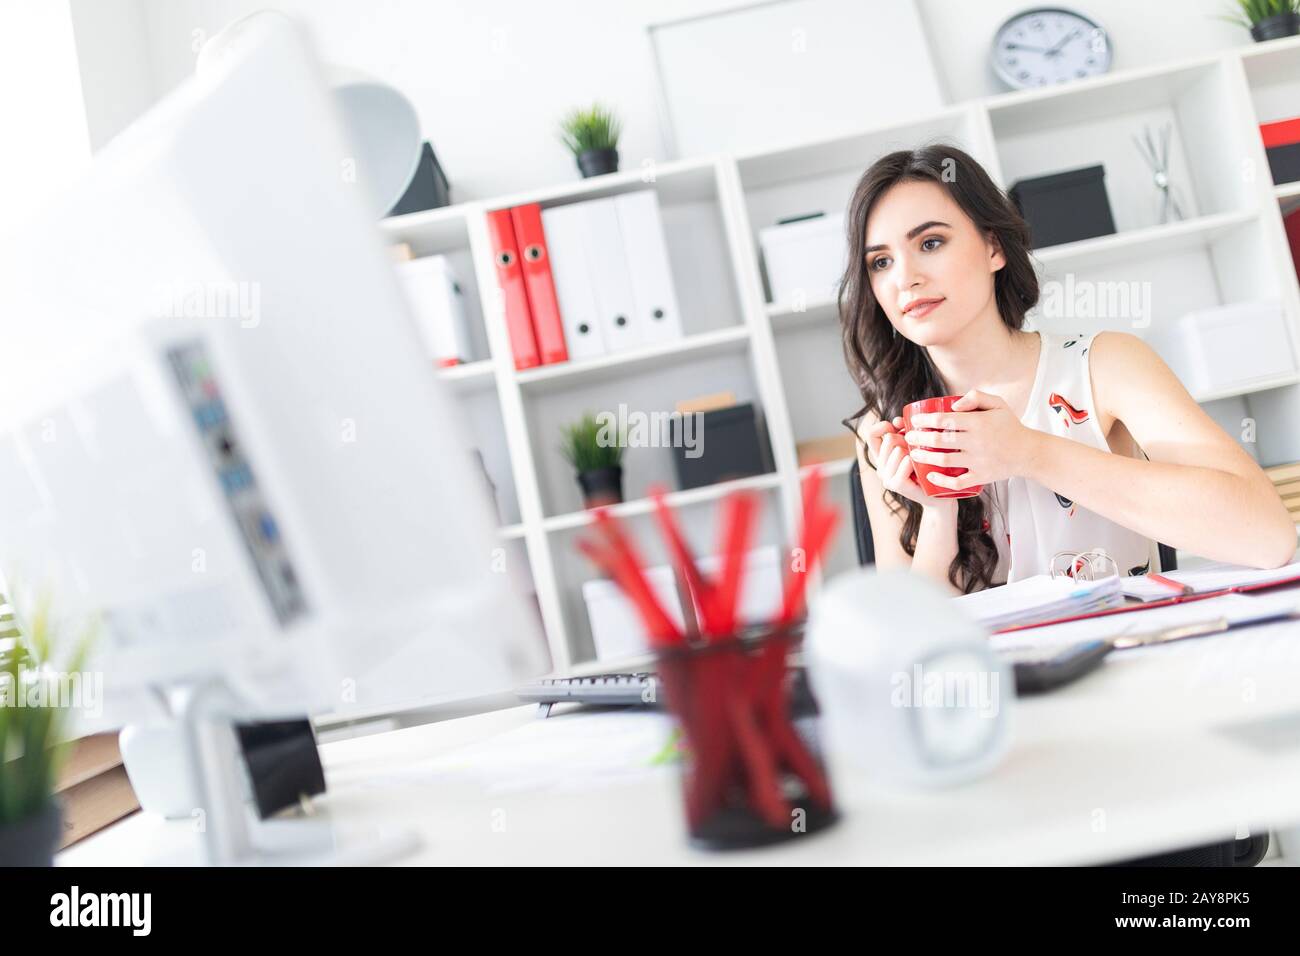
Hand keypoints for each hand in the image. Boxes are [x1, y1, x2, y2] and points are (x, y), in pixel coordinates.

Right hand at [864, 416, 957, 509]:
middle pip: (889, 439)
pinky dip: (915, 461)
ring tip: (921, 463)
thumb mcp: (916, 448)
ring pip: (898, 450)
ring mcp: (886, 478)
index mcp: (882, 458)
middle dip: (907, 440)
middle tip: (917, 452)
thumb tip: (897, 421)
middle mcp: (880, 468)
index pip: (871, 434)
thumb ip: (904, 433)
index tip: (898, 426)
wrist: (940, 498)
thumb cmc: (930, 470)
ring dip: (913, 452)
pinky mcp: (896, 485)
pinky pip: (905, 462)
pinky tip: (921, 469)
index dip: (883, 426)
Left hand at [903, 389, 1039, 492]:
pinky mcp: (981, 477)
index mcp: (978, 423)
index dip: (926, 420)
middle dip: (920, 438)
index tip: (914, 421)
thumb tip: (953, 403)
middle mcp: (977, 442)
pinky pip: (958, 482)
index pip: (945, 420)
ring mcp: (978, 461)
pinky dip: (942, 480)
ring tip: (913, 453)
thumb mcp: (998, 404)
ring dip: (924, 457)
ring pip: (944, 460)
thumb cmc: (1009, 426)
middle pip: (940, 440)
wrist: (1029, 452)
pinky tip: (930, 475)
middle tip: (908, 437)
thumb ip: (976, 397)